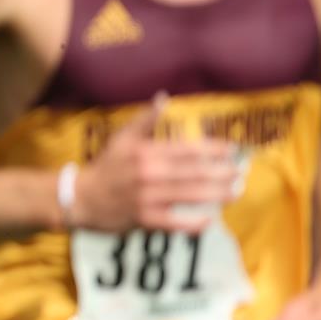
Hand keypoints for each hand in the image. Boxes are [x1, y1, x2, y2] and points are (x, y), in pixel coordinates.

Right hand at [69, 95, 239, 233]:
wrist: (80, 198)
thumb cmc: (105, 168)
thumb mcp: (120, 139)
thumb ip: (144, 120)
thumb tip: (162, 97)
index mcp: (144, 152)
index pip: (186, 148)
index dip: (212, 149)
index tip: (232, 149)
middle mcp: (148, 173)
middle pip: (193, 172)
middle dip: (221, 172)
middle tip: (241, 171)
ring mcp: (147, 197)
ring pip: (189, 195)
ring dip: (216, 194)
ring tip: (235, 192)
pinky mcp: (144, 219)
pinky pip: (174, 223)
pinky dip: (193, 223)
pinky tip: (210, 220)